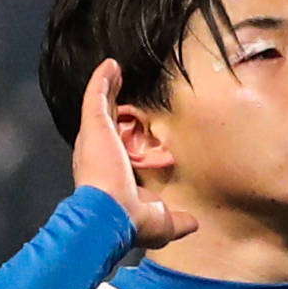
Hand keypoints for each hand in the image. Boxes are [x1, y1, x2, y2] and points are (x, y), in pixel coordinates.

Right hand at [72, 58, 198, 248]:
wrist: (109, 217)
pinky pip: (96, 95)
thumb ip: (177, 220)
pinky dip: (102, 79)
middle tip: (119, 87)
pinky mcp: (93, 125)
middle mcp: (98, 154)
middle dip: (112, 104)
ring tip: (115, 70)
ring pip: (101, 105)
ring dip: (108, 87)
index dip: (123, 136)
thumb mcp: (162, 222)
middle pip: (106, 122)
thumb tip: (193, 223)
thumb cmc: (129, 223)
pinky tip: (110, 65)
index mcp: (110, 174)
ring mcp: (94, 138)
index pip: (117, 149)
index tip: (133, 126)